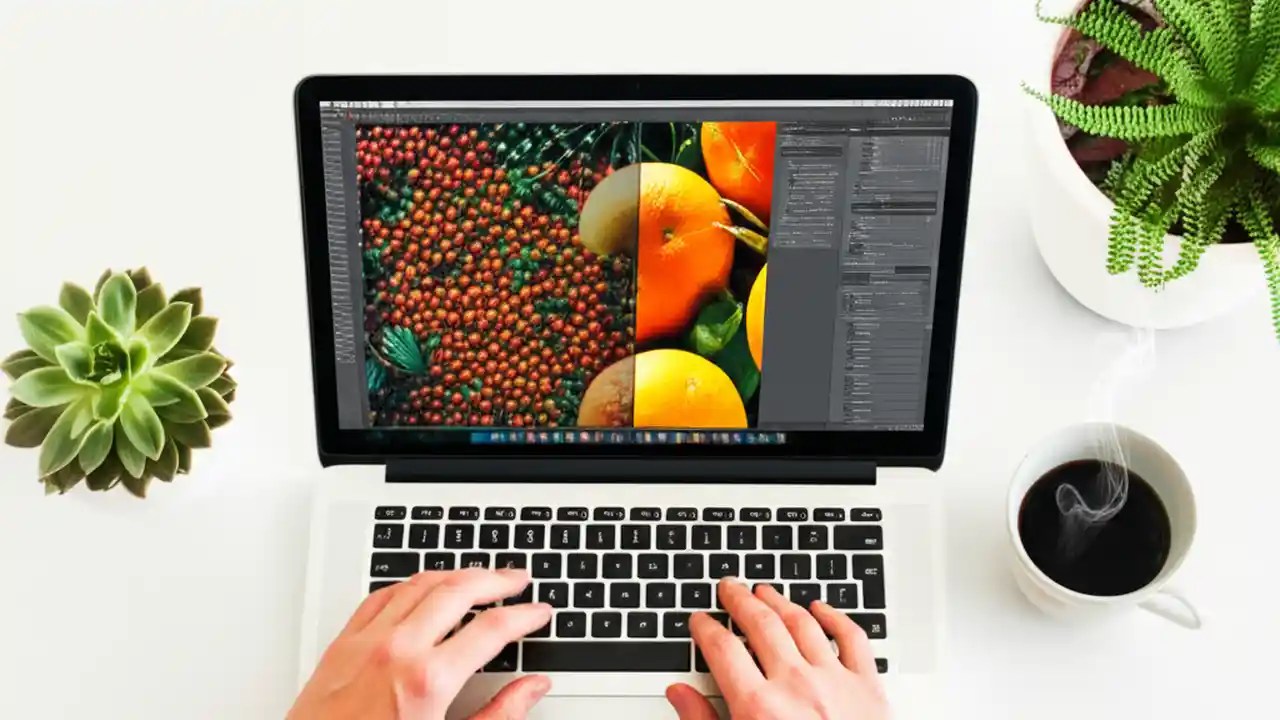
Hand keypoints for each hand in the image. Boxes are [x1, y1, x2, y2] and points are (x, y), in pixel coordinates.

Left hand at [288, 568, 552, 719]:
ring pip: (419, 584)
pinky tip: (422, 587)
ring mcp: (365, 644)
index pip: (491, 629)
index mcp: (429, 680)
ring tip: (479, 576)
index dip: (524, 615)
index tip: (538, 612)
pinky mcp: (341, 647)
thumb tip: (532, 688)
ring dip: (456, 574)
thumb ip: (499, 716)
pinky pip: (380, 596)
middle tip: (517, 579)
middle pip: (457, 591)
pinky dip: (410, 584)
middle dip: (495, 580)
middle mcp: (396, 651)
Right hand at [667, 579, 888, 719]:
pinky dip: (835, 618)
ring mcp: (836, 684)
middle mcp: (797, 687)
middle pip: (761, 625)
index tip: (699, 620)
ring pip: (803, 623)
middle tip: (729, 588)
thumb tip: (679, 694)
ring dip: (780, 602)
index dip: (705, 629)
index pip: (722, 649)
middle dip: (739, 600)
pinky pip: (852, 639)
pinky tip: (821, 609)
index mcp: (758, 708)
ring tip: (765, 591)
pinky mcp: (869, 690)